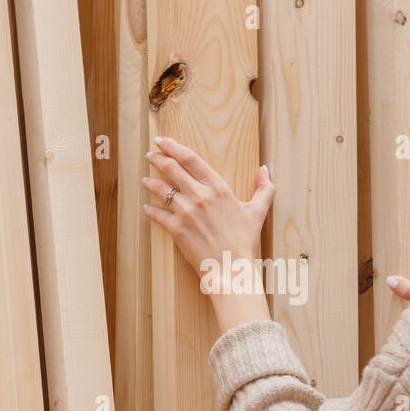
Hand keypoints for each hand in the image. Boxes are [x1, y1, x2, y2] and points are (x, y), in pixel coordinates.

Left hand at [142, 136, 275, 333]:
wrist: (232, 268)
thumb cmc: (244, 241)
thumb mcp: (258, 211)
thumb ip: (263, 188)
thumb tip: (264, 169)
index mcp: (219, 188)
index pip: (191, 159)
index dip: (174, 147)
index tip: (163, 141)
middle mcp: (201, 196)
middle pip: (172, 169)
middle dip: (158, 158)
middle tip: (151, 154)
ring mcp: (187, 212)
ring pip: (161, 189)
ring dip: (150, 182)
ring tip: (145, 180)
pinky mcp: (177, 229)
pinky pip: (157, 215)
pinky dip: (150, 210)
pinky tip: (146, 208)